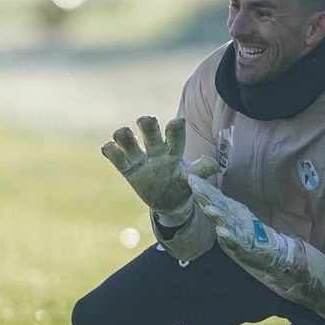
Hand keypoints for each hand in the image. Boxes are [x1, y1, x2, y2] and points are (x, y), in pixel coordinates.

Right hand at [102, 116, 219, 213]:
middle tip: (145, 123)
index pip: (174, 133)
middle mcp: (155, 149)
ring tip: (126, 141)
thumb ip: (200, 171)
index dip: (174, 127)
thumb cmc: (181, 186)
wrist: (168, 202)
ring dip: (123, 135)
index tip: (177, 123)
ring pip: (126, 136)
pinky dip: (110, 150)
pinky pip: (113, 154)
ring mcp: (139, 158)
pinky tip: (112, 150)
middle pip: (147, 126)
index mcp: (173, 150)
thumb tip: (214, 164)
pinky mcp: (126, 169)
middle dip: (146, 123)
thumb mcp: (191, 181)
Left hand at [188, 174, 293, 273]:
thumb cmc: (249, 232)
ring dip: (218, 214)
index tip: (190, 177)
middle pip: (219, 204)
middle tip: (193, 183)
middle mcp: (236, 216)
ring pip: (227, 221)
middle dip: (206, 194)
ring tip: (208, 208)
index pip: (215, 196)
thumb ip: (220, 208)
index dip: (203, 187)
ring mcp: (240, 230)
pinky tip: (221, 232)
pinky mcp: (244, 245)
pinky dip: (228, 236)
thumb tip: (203, 198)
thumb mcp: (233, 217)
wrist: (272, 249)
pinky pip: (235, 241)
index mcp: (232, 209)